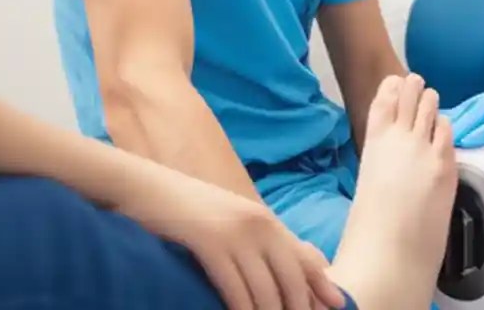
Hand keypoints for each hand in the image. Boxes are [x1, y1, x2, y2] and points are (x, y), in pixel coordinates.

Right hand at [113, 164, 347, 309]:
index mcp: (268, 221)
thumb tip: (294, 261)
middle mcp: (260, 226)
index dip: (322, 288)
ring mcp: (237, 235)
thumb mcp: (233, 219)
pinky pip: (235, 289)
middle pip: (291, 281)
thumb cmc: (188, 208)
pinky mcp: (211, 244)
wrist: (146, 186)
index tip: (337, 309)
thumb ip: (262, 239)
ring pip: (265, 291)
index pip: (305, 260)